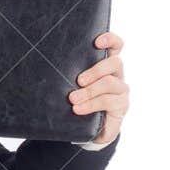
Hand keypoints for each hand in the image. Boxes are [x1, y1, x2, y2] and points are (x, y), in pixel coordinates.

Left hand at [68, 31, 128, 145]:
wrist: (87, 130)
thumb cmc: (79, 102)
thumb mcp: (73, 86)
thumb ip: (69, 75)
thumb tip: (48, 66)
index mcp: (106, 65)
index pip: (116, 46)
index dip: (110, 40)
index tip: (97, 42)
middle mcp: (117, 75)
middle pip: (115, 63)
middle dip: (96, 70)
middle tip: (79, 80)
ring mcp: (120, 90)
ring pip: (110, 83)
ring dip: (90, 91)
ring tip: (73, 99)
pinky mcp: (121, 106)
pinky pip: (108, 101)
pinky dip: (91, 105)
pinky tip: (78, 109)